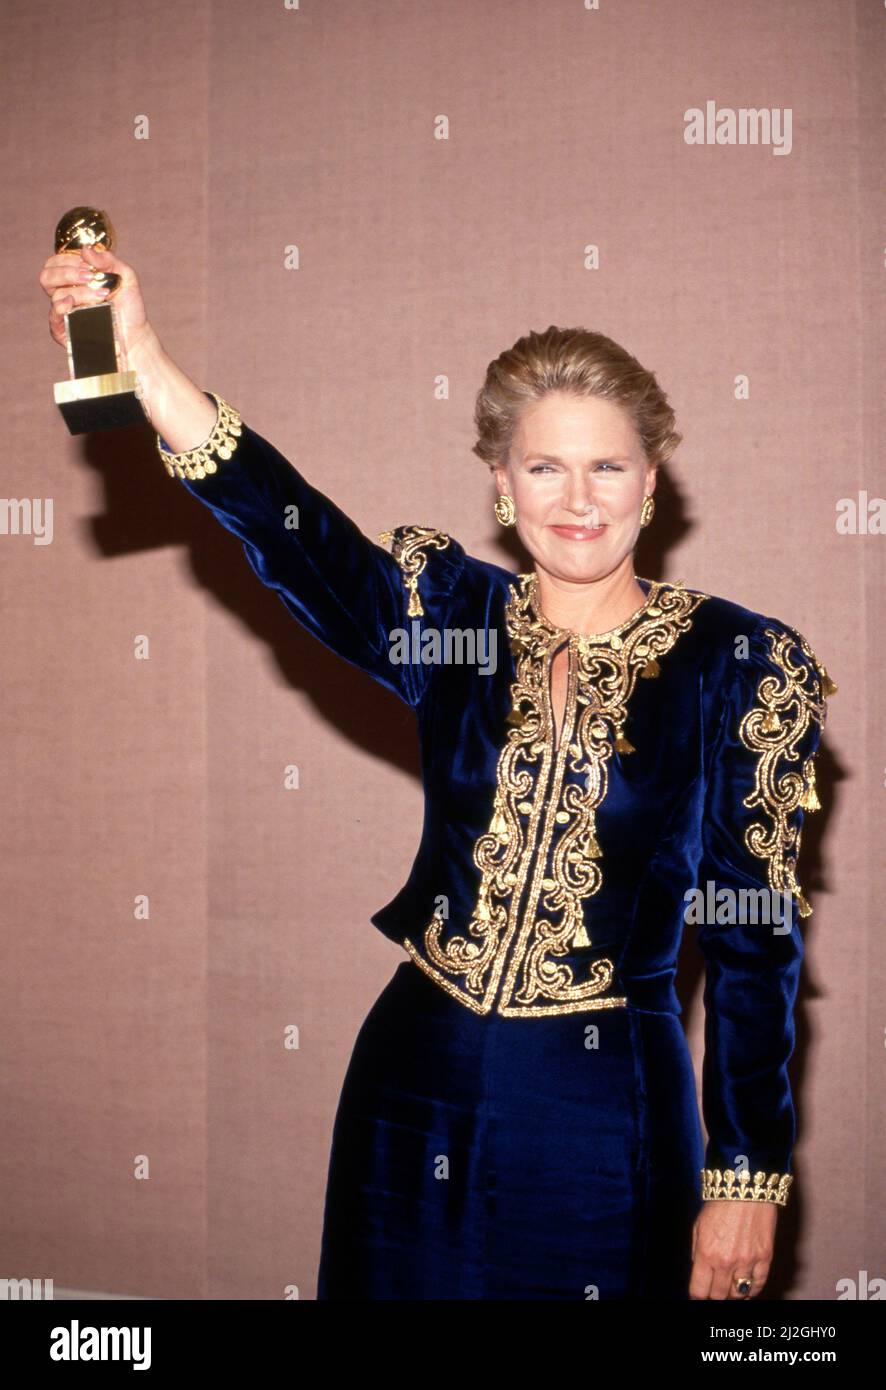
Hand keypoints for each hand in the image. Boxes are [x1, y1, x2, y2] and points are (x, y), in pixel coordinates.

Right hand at [38, 243, 152, 361]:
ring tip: (102, 296)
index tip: (90, 265)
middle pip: (47, 275)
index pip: (56, 262)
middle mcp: (66, 293)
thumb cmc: (130, 308)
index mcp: (75, 279)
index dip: (68, 259)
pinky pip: (53, 316)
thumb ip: (109, 260)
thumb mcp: (126, 277)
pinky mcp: (64, 330)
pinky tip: (74, 303)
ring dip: (79, 291)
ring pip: (56, 294)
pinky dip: (61, 306)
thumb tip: (85, 251)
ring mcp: (64, 312)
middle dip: (67, 272)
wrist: (136, 336)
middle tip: (90, 276)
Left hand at [689, 1199, 777, 1298]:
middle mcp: (726, 1261)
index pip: (699, 1290)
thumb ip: (697, 1251)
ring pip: (739, 1293)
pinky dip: (752, 1290)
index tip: (698, 1295)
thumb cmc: (719, 1204)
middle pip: (719, 1296)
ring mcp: (747, 1261)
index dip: (697, 1296)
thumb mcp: (698, 1225)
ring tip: (729, 1289)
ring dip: (733, 1294)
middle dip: (714, 1296)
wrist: (744, 1187)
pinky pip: (758, 1284)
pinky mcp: (764, 1257)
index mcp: (706, 1253)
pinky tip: (747, 1289)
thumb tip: (699, 1271)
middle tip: (714, 1291)